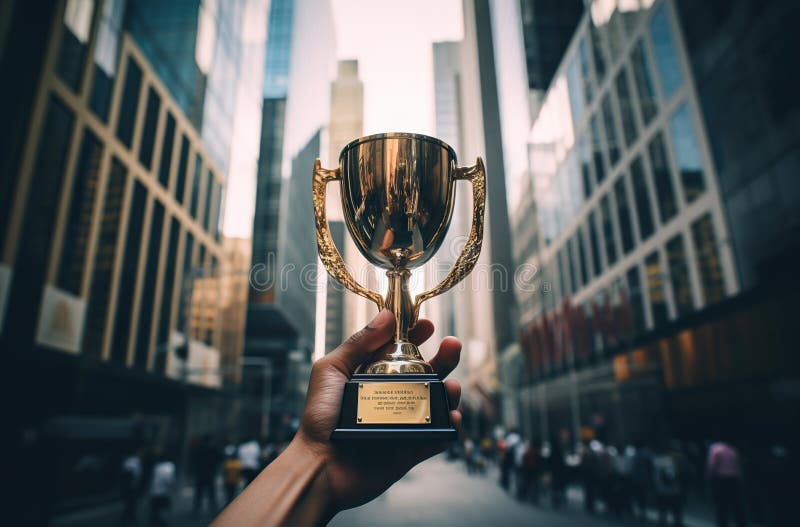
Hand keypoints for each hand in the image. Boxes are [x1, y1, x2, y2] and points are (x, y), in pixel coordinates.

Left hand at [296, 309, 461, 512]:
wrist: (319, 466)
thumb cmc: (319, 417)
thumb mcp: (331, 370)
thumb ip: (358, 343)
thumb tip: (387, 316)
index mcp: (372, 376)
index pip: (400, 351)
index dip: (416, 336)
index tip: (428, 324)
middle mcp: (390, 396)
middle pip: (426, 373)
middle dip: (444, 358)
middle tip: (453, 346)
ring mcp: (402, 422)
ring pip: (436, 402)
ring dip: (450, 391)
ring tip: (451, 387)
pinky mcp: (410, 448)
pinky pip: (438, 436)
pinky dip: (450, 426)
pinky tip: (452, 416)